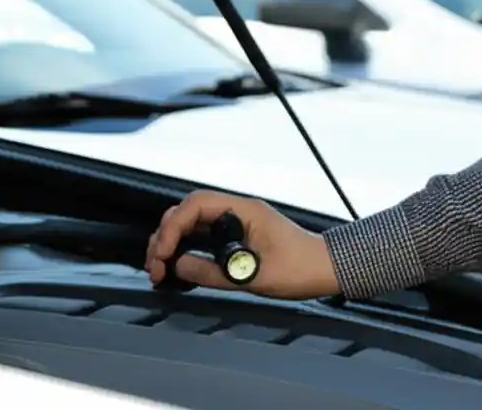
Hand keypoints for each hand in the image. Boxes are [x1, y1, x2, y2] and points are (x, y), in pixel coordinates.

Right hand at [145, 189, 340, 298]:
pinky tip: (179, 266)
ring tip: (160, 269)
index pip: (195, 206)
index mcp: (244, 210)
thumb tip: (179, 265)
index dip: (172, 228)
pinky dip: (186, 249)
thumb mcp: (253, 276)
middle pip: (187, 213)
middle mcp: (237, 211)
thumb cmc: (301, 267)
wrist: (326, 269)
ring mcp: (236, 223)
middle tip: (155, 265)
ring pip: (192, 224)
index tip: (164, 254)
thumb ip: (213, 272)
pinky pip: (203, 236)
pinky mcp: (237, 237)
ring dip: (172, 243)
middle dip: (165, 236)